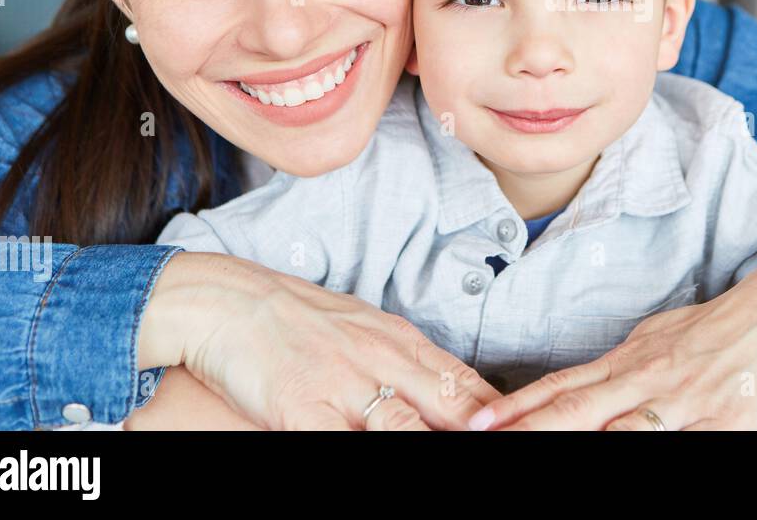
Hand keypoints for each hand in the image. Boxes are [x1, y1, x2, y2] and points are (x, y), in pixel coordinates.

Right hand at [139, 252, 501, 429]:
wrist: (228, 301)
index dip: (500, 415)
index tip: (529, 427)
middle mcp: (383, 361)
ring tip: (465, 455)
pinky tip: (378, 453)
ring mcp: (345, 385)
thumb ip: (408, 363)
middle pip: (451, 409)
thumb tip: (454, 393)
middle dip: (481, 432)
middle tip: (522, 442)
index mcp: (402, 342)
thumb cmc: (297, 317)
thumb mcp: (366, 329)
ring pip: (408, 429)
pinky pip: (345, 445)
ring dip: (433, 441)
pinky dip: (367, 450)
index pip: (467, 385)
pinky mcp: (304, 409)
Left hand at [467, 251, 756, 429]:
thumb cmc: (724, 328)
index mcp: (632, 359)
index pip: (563, 386)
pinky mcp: (725, 423)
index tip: (476, 424)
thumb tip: (583, 384)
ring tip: (530, 451)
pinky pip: (682, 447)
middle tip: (484, 440)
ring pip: (621, 432)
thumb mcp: (663, 338)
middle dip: (529, 429)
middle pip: (578, 410)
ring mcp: (685, 403)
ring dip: (576, 441)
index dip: (518, 407)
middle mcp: (649, 378)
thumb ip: (624, 366)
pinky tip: (624, 456)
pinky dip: (655, 452)